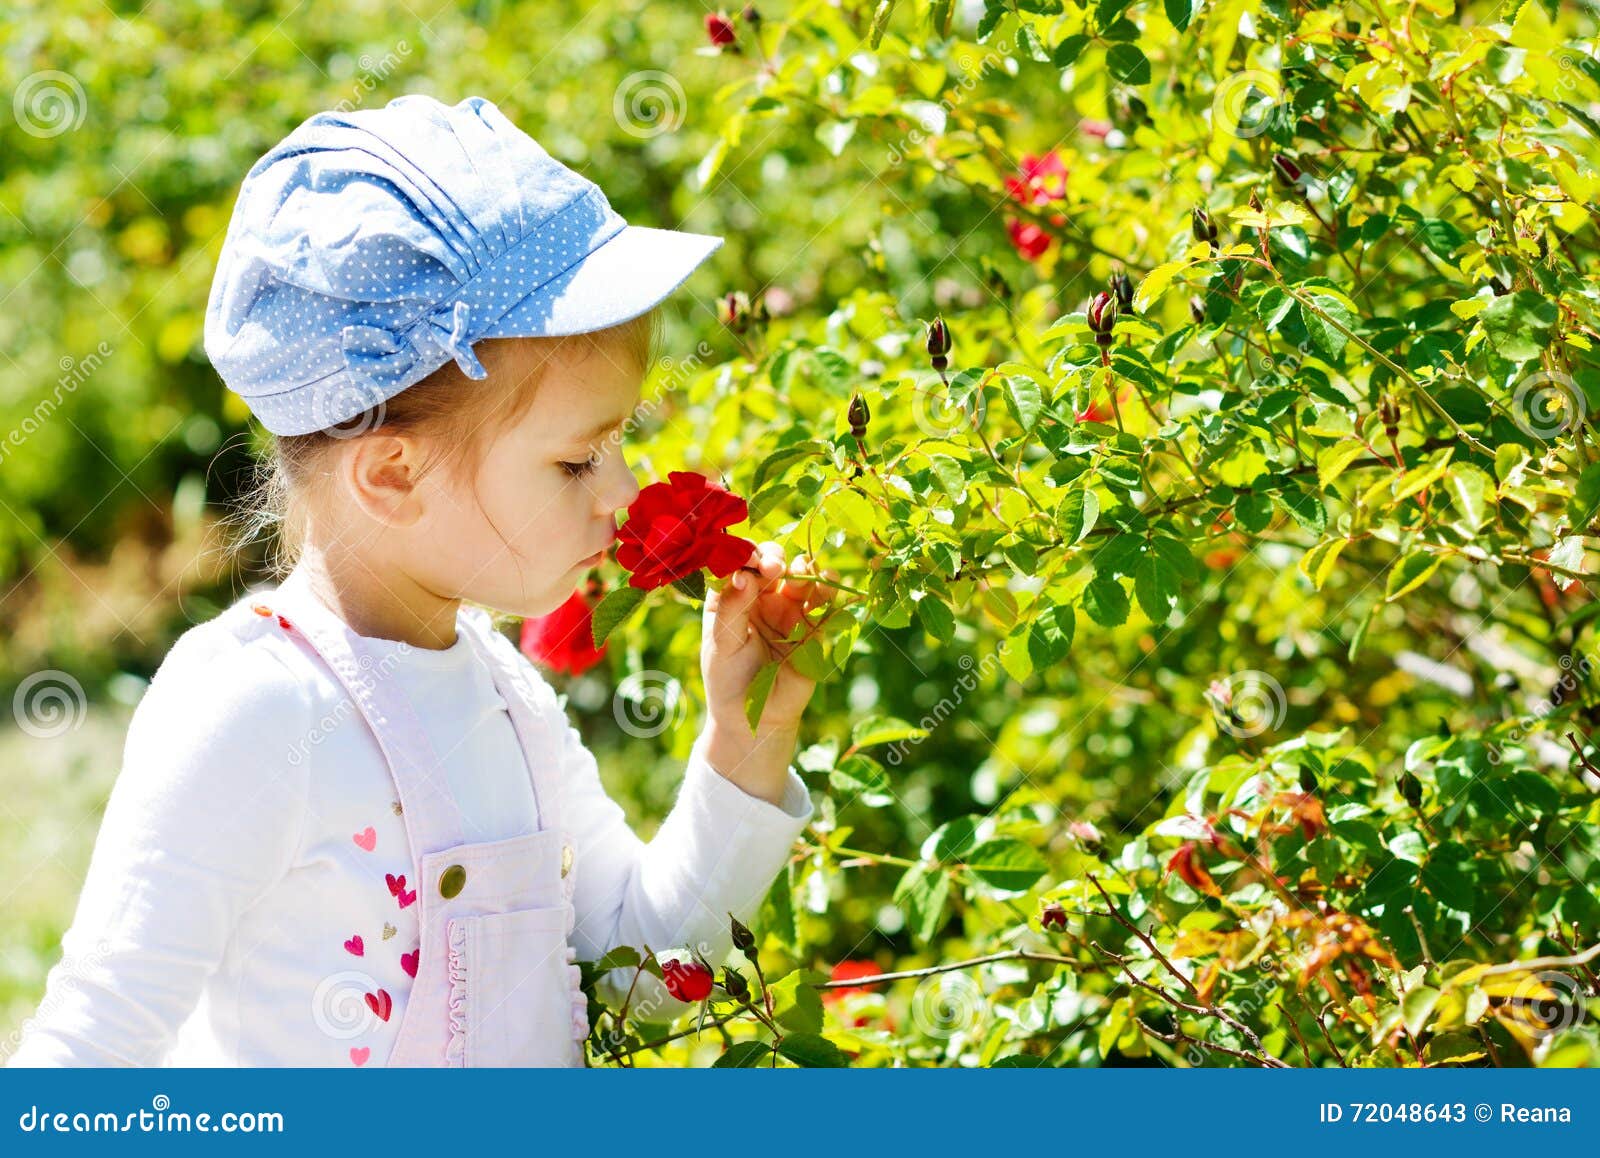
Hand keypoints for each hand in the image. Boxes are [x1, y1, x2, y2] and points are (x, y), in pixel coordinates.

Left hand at [701, 540, 836, 735]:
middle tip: (773, 569)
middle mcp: (761, 595)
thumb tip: (743, 575)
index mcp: (732, 594)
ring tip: (799, 573)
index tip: (749, 561)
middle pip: (771, 561)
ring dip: (803, 568)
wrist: (754, 717)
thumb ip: (732, 608)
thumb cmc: (728, 677)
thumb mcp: (722, 642)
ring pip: (800, 576)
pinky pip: (823, 602)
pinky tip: (826, 582)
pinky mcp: (813, 625)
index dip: (744, 555)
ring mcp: (789, 608)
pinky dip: (827, 588)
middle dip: (774, 558)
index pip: (738, 563)